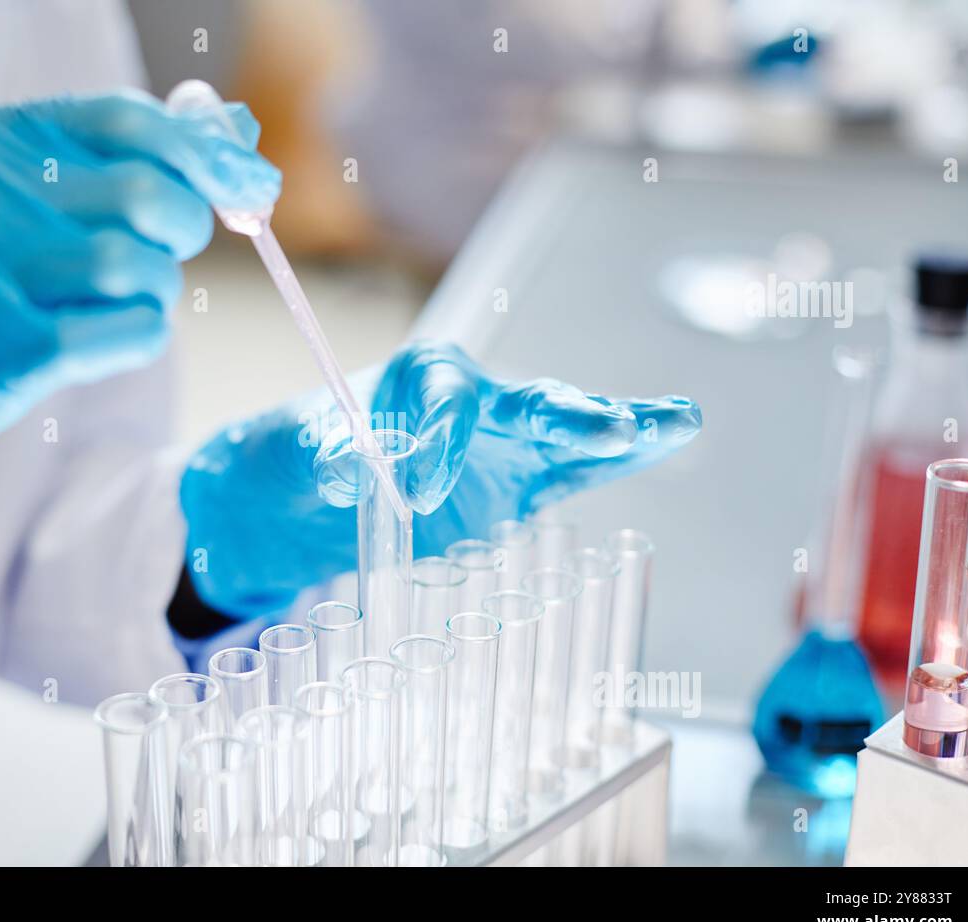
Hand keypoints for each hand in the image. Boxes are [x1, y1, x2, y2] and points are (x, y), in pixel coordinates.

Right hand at [0, 91, 278, 535]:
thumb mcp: (13, 192)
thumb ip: (112, 161)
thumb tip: (235, 136)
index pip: (129, 121)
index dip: (203, 154)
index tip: (242, 183)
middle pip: (148, 196)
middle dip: (184, 227)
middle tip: (160, 252)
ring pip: (140, 268)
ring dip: (155, 289)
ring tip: (117, 300)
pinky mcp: (6, 349)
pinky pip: (131, 332)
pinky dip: (139, 334)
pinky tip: (103, 336)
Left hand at [181, 341, 700, 616]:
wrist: (301, 497)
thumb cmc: (294, 460)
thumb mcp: (293, 455)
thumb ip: (323, 456)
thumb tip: (348, 470)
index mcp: (419, 378)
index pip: (447, 400)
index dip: (441, 443)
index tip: (414, 493)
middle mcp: (473, 401)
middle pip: (527, 403)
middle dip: (567, 416)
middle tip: (609, 429)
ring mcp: (504, 444)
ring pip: (566, 432)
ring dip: (617, 430)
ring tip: (675, 422)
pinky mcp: (519, 486)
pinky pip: (574, 469)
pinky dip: (618, 456)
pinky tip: (668, 436)